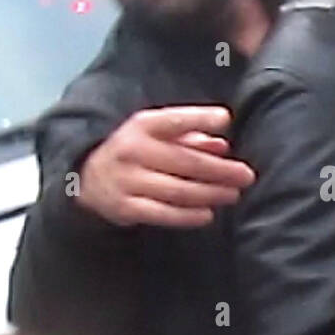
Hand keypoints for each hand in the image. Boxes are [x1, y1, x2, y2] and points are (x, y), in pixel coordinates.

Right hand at [77, 105, 255, 227]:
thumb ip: (190, 136)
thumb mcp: (156, 135)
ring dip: (209, 194)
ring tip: (232, 195)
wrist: (88, 178)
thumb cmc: (135, 151)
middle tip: (246, 176)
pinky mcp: (125, 207)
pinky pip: (163, 213)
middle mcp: (133, 151)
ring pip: (177, 190)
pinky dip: (188, 216)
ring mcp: (127, 181)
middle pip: (184, 162)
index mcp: (142, 126)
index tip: (226, 119)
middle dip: (219, 170)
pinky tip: (208, 214)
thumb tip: (223, 145)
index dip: (200, 118)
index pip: (174, 120)